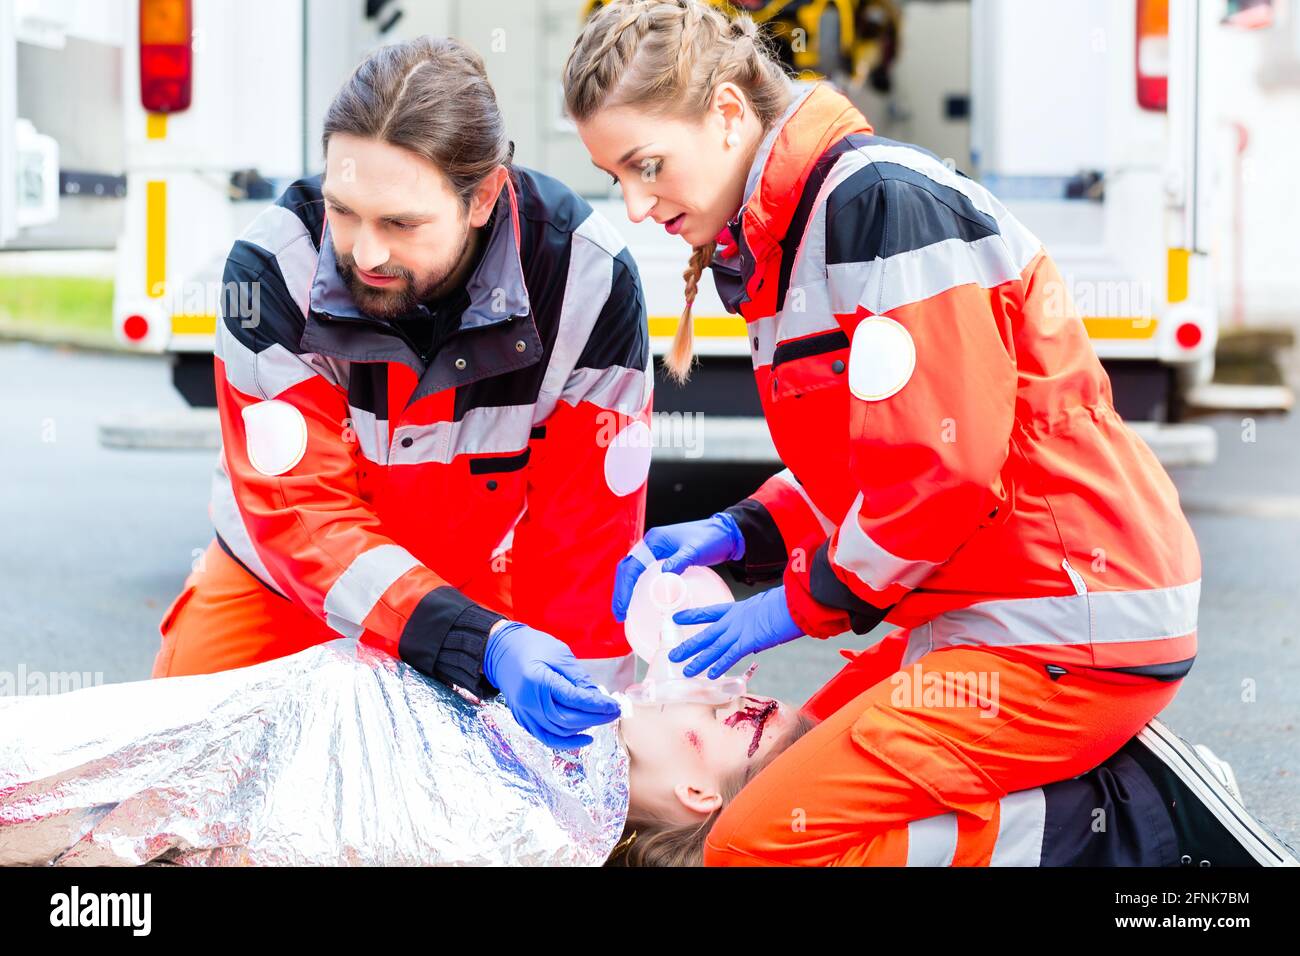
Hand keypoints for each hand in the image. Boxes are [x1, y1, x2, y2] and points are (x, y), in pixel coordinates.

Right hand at [483, 621, 620, 748]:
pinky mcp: (523, 719)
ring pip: (559, 732)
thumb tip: (597, 697)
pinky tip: (584, 737)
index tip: (614, 705)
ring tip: (601, 719)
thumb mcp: (559, 653)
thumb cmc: (531, 646)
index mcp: (539, 681)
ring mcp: (524, 713)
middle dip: (595, 718)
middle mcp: (530, 701)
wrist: (500, 650)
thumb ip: (578, 677)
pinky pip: (546, 737)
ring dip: (584, 728)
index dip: (598, 705)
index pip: (575, 699)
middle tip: (613, 713)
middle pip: (568, 720)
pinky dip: (566, 741)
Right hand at [611, 513, 745, 620]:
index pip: (632, 565)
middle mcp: (651, 545)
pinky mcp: (664, 558)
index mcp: (654, 540)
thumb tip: (665, 574)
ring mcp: (656, 551)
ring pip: (634, 571)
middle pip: (628, 569)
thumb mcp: (695, 551)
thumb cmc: (711, 538)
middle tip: (619, 612)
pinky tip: (639, 599)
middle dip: (621, 591)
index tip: (623, 605)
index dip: (624, 587)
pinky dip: (638, 586)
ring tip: (624, 609)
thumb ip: (679, 561)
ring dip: (627, 589)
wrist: (725, 534)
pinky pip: (645, 573)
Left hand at [667, 585, 803, 678]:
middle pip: (706, 634)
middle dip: (689, 646)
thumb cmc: (787, 602)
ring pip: (714, 648)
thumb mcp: (766, 609)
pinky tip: (711, 675)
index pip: (709, 612)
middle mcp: (735, 620)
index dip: (691, 616)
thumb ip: (756, 624)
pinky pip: (731, 656)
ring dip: (699, 661)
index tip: (676, 618)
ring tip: (685, 671)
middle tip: (672, 655)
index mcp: (738, 609)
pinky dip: (721, 666)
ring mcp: (741, 630)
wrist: (796, 600)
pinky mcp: (750, 641)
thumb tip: (755, 643)